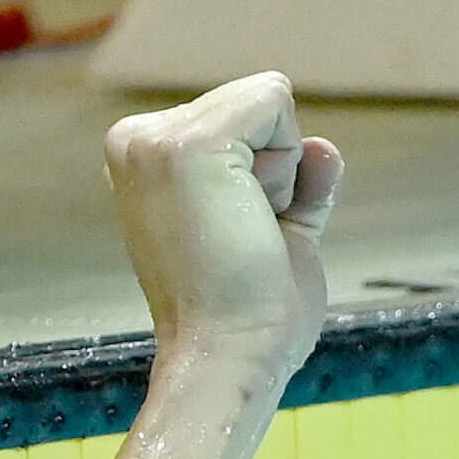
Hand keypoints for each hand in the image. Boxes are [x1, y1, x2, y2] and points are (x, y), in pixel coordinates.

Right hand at [104, 71, 343, 384]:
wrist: (229, 358)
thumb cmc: (251, 318)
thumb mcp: (279, 236)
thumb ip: (298, 188)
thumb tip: (322, 147)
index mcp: (145, 162)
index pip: (240, 121)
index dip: (267, 178)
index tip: (238, 238)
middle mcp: (135, 140)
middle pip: (254, 105)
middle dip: (275, 170)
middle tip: (243, 240)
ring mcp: (153, 139)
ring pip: (267, 103)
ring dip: (281, 172)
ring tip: (242, 233)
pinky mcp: (186, 144)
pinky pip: (275, 99)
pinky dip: (287, 160)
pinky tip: (251, 216)